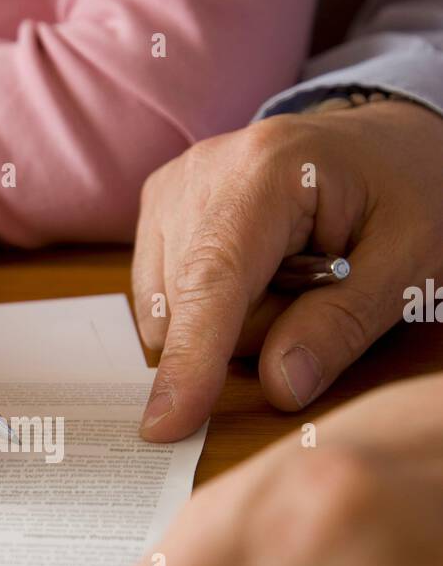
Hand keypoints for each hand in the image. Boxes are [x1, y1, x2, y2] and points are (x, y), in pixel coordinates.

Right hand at [132, 99, 442, 440]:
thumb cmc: (403, 191)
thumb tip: (279, 386)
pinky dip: (209, 310)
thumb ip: (343, 325)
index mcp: (267, 170)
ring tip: (288, 275)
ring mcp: (171, 190)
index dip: (191, 356)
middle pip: (193, 308)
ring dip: (232, 322)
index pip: (214, 280)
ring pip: (172, 314)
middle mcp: (201, 173)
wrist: (381, 143)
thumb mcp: (408, 262)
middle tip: (319, 284)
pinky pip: (163, 304)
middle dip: (255, 328)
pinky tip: (254, 275)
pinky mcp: (157, 211)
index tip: (167, 423)